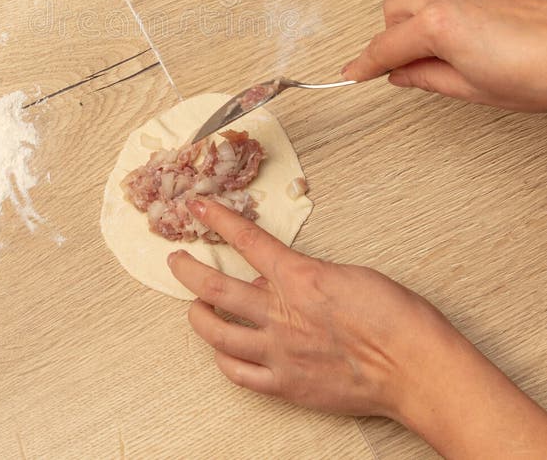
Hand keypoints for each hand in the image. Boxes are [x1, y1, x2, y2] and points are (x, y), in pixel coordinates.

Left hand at [169, 200, 546, 457]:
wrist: (414, 368)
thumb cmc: (394, 316)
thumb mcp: (348, 273)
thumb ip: (307, 274)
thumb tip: (287, 275)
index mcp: (297, 276)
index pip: (245, 239)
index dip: (216, 219)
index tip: (197, 205)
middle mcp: (279, 312)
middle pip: (213, 286)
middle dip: (187, 268)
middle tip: (176, 259)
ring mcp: (278, 352)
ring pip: (216, 332)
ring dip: (198, 315)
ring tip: (194, 307)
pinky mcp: (286, 385)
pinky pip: (238, 374)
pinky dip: (223, 359)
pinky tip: (222, 352)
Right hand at [342, 0, 546, 111]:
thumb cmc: (543, 71)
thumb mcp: (473, 89)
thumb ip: (427, 78)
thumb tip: (405, 74)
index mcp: (439, 24)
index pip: (385, 46)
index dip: (365, 64)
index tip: (354, 71)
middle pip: (394, 10)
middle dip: (391, 37)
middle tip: (402, 66)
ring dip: (418, 22)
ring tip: (441, 54)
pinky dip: (445, 10)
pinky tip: (466, 35)